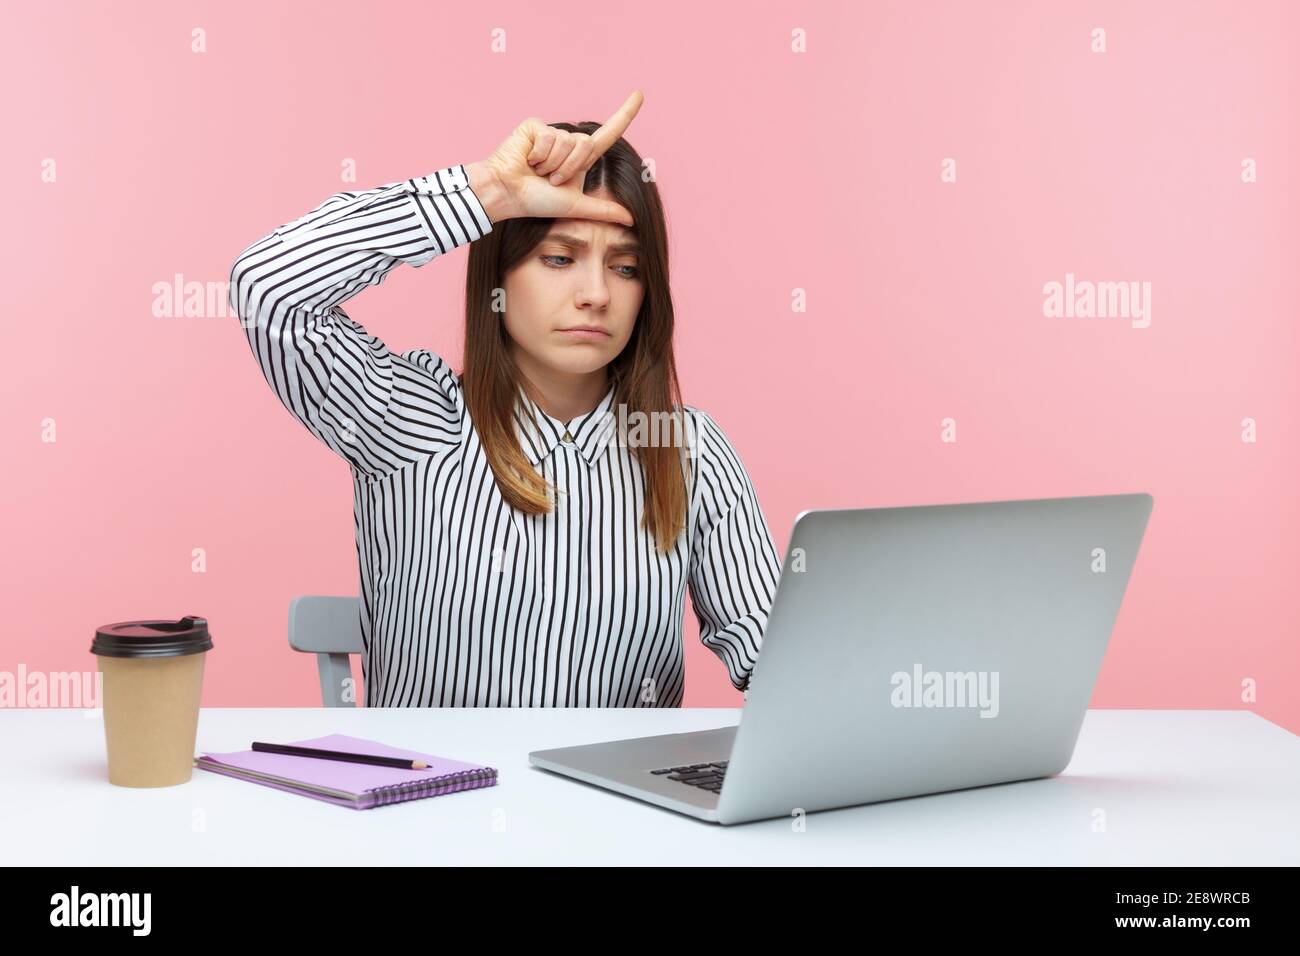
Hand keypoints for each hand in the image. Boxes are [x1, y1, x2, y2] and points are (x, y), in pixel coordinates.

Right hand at [467, 90, 643, 226]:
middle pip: (587, 145)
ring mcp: (551, 133)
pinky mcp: (534, 126)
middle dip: (570, 167)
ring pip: (568, 142)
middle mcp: (567, 143)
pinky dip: (540, 155)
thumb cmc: (536, 202)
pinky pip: (549, 136)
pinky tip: (527, 160)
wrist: (507, 195)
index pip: (608, 134)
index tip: (640, 94)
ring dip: (553, 164)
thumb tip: (631, 219)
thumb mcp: (576, 206)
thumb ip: (603, 210)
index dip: (625, 115)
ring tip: (536, 172)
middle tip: (550, 180)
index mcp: (579, 158)